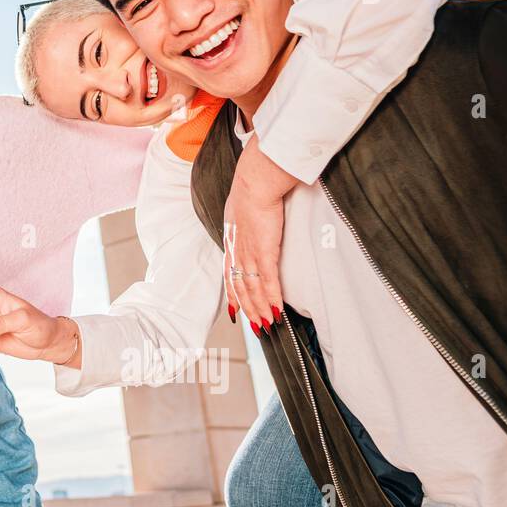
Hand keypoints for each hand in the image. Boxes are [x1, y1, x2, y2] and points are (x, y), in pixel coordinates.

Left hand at [223, 139, 296, 334]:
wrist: (255, 181)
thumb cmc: (252, 188)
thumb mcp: (242, 206)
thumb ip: (246, 219)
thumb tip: (254, 219)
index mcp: (232, 240)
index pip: (229, 273)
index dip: (231, 294)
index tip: (233, 310)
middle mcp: (237, 250)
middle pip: (240, 286)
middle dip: (248, 308)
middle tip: (256, 325)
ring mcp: (250, 253)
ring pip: (253, 289)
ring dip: (260, 309)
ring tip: (267, 324)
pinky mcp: (265, 251)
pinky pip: (268, 281)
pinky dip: (272, 298)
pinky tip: (277, 311)